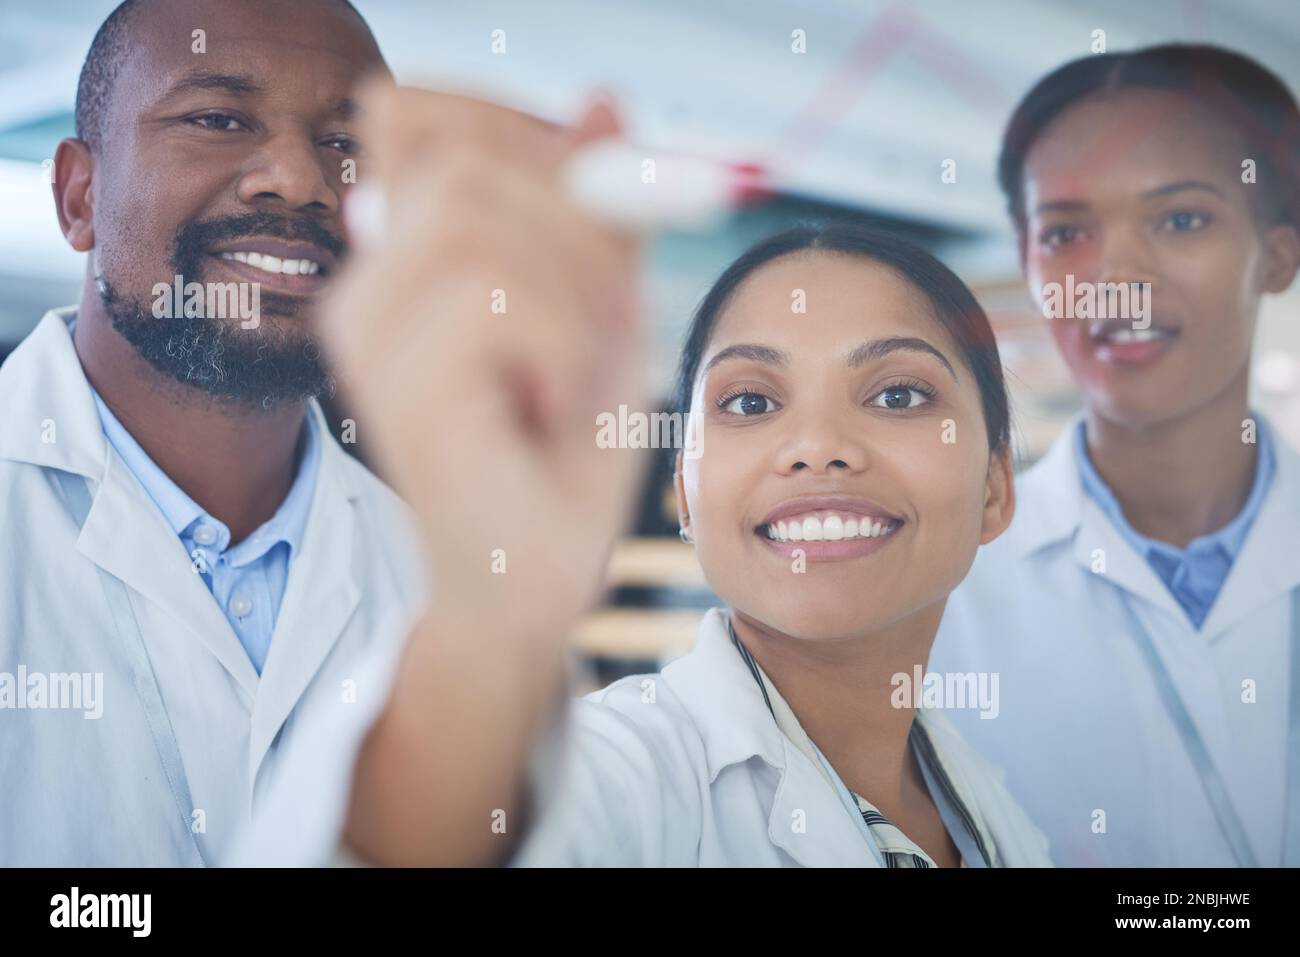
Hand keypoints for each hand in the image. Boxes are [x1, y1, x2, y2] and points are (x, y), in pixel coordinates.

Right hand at [322, 83, 647, 645]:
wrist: (534, 580)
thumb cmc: (562, 450)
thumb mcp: (602, 303)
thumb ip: (596, 207)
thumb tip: (604, 97)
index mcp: (401, 254)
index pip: (417, 113)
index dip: (515, 128)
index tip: (590, 198)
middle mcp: (364, 283)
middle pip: (462, 157)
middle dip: (572, 227)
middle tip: (603, 318)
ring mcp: (367, 336)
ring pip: (476, 220)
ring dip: (571, 293)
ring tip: (573, 371)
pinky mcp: (394, 389)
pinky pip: (496, 299)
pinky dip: (561, 347)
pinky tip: (548, 407)